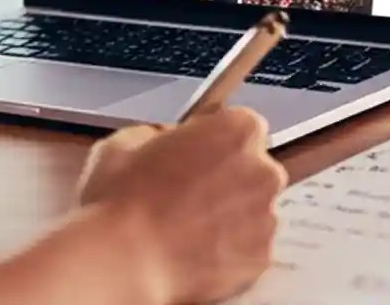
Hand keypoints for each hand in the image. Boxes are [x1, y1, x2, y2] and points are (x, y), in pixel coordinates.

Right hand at [77, 108, 287, 303]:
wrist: (124, 262)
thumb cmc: (123, 201)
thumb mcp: (127, 141)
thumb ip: (162, 134)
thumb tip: (168, 143)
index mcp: (238, 131)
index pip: (242, 127)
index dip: (215, 142)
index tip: (196, 156)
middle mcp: (263, 171)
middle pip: (253, 170)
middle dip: (228, 180)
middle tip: (187, 196)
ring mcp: (266, 218)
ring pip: (251, 212)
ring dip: (228, 217)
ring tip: (185, 231)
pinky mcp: (260, 259)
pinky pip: (248, 250)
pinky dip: (228, 253)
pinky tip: (193, 254)